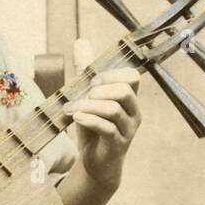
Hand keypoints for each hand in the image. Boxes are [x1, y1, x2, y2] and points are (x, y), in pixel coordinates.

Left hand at [67, 38, 141, 189]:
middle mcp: (133, 112)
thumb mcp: (88, 97)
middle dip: (100, 89)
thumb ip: (85, 71)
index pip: (132, 77)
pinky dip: (90, 120)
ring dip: (88, 106)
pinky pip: (108, 128)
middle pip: (125, 91)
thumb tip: (81, 41)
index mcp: (129, 98)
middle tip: (82, 96)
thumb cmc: (93, 127)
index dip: (111, 74)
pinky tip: (77, 119)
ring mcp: (128, 130)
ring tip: (71, 111)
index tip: (92, 81)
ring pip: (114, 109)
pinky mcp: (118, 145)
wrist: (94, 163)